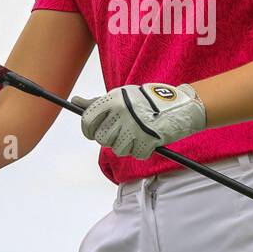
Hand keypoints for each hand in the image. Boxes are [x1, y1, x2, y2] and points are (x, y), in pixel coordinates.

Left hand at [70, 82, 206, 159]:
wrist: (178, 105)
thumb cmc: (144, 101)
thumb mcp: (120, 97)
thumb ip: (97, 103)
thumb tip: (74, 101)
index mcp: (113, 100)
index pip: (87, 120)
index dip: (88, 130)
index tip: (93, 132)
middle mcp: (122, 113)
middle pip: (102, 139)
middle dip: (110, 139)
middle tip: (120, 133)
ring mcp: (135, 127)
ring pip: (118, 150)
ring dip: (127, 146)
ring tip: (136, 134)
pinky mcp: (148, 140)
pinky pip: (136, 154)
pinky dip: (142, 150)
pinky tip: (147, 138)